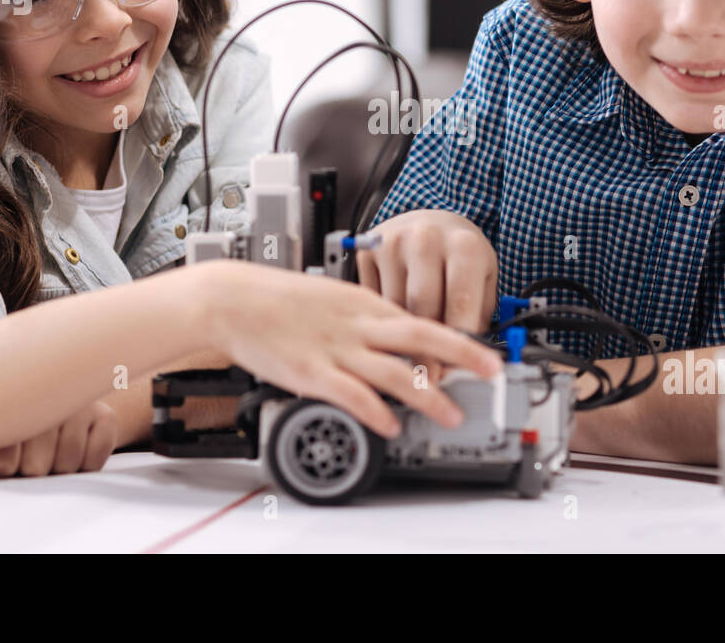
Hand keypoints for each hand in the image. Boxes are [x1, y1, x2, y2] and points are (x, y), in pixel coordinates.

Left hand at [0, 399, 118, 477]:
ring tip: (51, 452)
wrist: (58, 392)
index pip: (2, 459)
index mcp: (10, 396)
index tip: (0, 458)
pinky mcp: (107, 416)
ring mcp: (80, 404)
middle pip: (35, 467)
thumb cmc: (15, 420)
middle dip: (30, 470)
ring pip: (66, 464)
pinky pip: (95, 458)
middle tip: (28, 454)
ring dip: (58, 468)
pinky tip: (76, 447)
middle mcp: (48, 394)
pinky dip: (86, 464)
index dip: (1, 468)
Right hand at [208, 260, 503, 439]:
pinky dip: (375, 410)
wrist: (233, 299)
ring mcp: (336, 348)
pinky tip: (391, 424)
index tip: (481, 354)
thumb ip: (365, 320)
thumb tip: (397, 338)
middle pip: (422, 336)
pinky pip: (351, 393)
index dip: (456, 339)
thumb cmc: (279, 301)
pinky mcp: (311, 372)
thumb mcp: (333, 300)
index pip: (421, 320)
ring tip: (451, 413)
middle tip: (491, 370)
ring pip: (394, 369)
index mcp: (364, 304)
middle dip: (462, 354)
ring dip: (428, 393)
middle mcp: (358, 324)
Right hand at [356, 209, 498, 384]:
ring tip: (407, 349)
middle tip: (426, 376)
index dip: (456, 345)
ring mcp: (393, 241)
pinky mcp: (367, 247)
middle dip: (424, 349)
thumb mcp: (480, 281)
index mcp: (464, 246)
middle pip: (422, 306)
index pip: (460, 302)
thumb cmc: (458, 259)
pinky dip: (379, 317)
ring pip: (392, 306)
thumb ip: (474, 319)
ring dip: (399, 335)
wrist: (431, 222)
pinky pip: (370, 298)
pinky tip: (388, 321)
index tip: (452, 372)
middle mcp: (427, 238)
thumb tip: (459, 364)